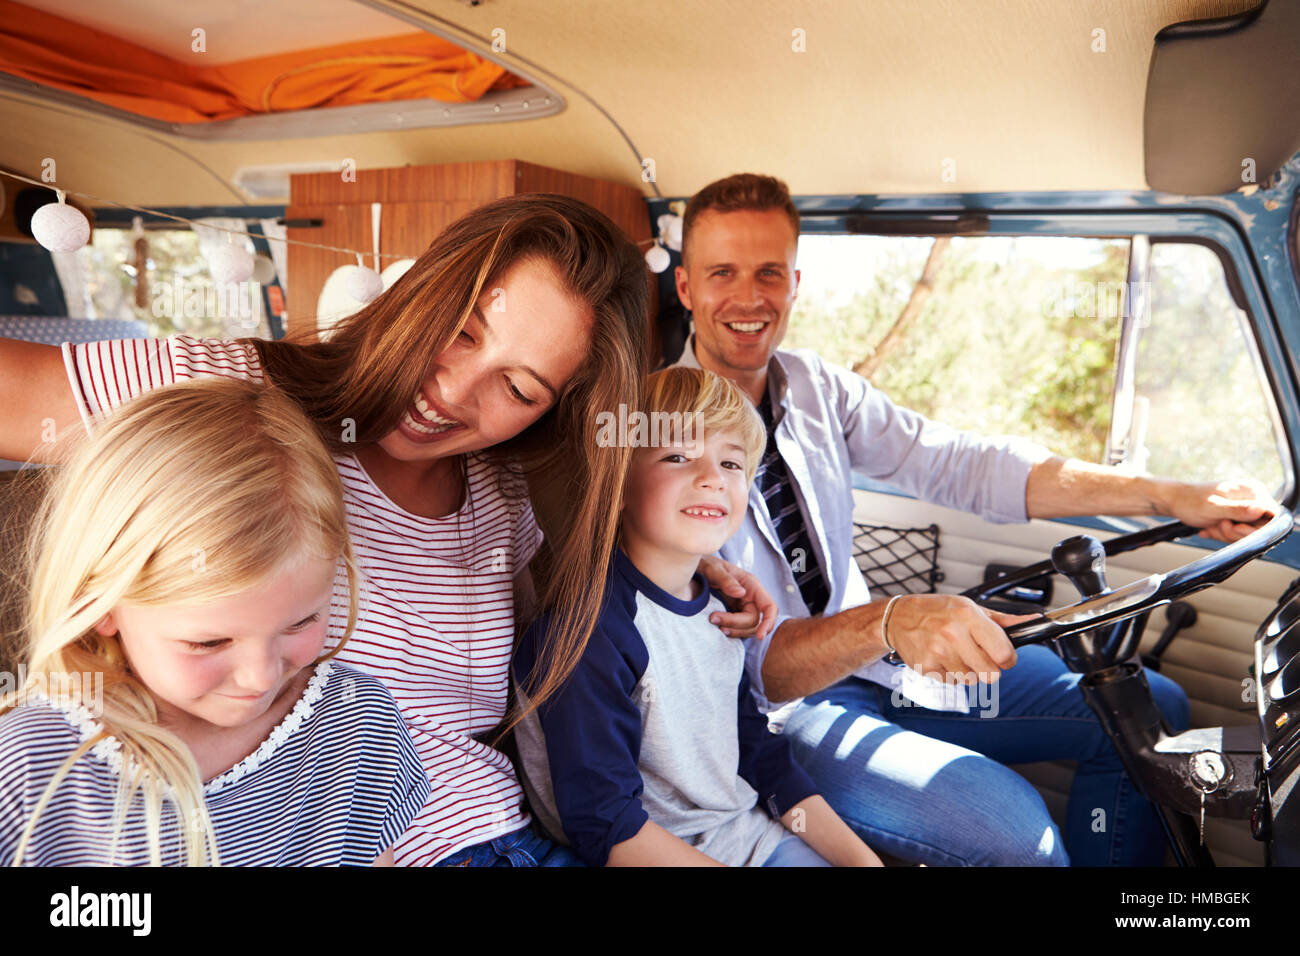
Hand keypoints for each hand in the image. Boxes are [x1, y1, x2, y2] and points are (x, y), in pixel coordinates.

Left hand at [698, 555, 778, 639]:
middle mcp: (751, 597)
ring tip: (716, 625)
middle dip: (736, 624)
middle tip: (713, 618)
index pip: (770, 606)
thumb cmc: (706, 565)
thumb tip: (741, 593)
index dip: (769, 622)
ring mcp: (743, 607)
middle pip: (754, 621)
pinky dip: (731, 631)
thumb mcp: (714, 569)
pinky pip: (739, 628)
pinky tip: (719, 627)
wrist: (693, 569)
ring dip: (734, 630)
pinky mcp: (734, 614)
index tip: (760, 636)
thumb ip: (726, 580)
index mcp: (751, 585)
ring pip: (748, 628)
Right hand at [883, 594, 1036, 683]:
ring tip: (956, 653)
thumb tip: (1035, 622)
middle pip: (991, 674)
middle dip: (989, 668)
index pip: (1003, 652)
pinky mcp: (927, 667)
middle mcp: (953, 634)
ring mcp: (938, 652)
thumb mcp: (970, 607)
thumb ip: (1003, 620)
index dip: (1008, 658)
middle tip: (978, 655)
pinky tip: (942, 658)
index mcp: (968, 616)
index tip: (1004, 656)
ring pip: (972, 680)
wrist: (898, 617)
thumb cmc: (937, 611)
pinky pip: (952, 682)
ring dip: (968, 671)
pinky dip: (951, 674)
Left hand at [1159, 478, 1277, 542]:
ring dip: (1227, 534)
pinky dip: (1222, 534)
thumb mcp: (1213, 508)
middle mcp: (1252, 498)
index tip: (1236, 527)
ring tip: (1212, 525)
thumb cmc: (1189, 501)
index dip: (1256, 528)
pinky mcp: (1236, 517)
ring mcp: (1244, 508)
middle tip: (1219, 525)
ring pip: (1247, 534)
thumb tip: (1260, 510)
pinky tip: (1209, 528)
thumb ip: (1237, 510)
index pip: (1272, 516)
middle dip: (1236, 532)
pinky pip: (1236, 534)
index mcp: (1252, 491)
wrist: (1173, 500)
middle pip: (1260, 528)